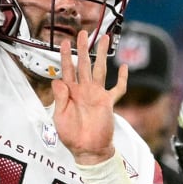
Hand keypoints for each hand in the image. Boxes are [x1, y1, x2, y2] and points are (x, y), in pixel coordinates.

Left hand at [52, 30, 121, 163]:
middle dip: (84, 48)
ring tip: (104, 39)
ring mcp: (97, 95)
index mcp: (70, 92)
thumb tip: (58, 80)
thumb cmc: (71, 136)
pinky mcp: (108, 103)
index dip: (65, 56)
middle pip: (84, 64)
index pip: (67, 69)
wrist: (88, 150)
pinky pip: (117, 88)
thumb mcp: (59, 117)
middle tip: (83, 33)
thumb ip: (60, 98)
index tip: (64, 42)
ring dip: (102, 55)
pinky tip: (124, 68)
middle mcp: (84, 90)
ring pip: (100, 70)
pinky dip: (121, 78)